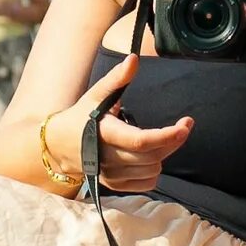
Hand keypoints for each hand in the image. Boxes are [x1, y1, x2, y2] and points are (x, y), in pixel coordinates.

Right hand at [53, 57, 192, 193]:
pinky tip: (150, 156)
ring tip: (160, 139)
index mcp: (105, 133)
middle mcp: (108, 158)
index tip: (186, 124)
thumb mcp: (96, 94)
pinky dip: (154, 171)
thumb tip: (134, 59)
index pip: (141, 140)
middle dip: (173, 140)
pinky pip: (147, 184)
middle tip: (183, 125)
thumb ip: (116, 78)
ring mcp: (110, 175)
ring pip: (152, 170)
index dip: (167, 135)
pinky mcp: (114, 185)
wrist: (59, 146)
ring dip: (163, 154)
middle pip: (152, 156)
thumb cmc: (81, 116)